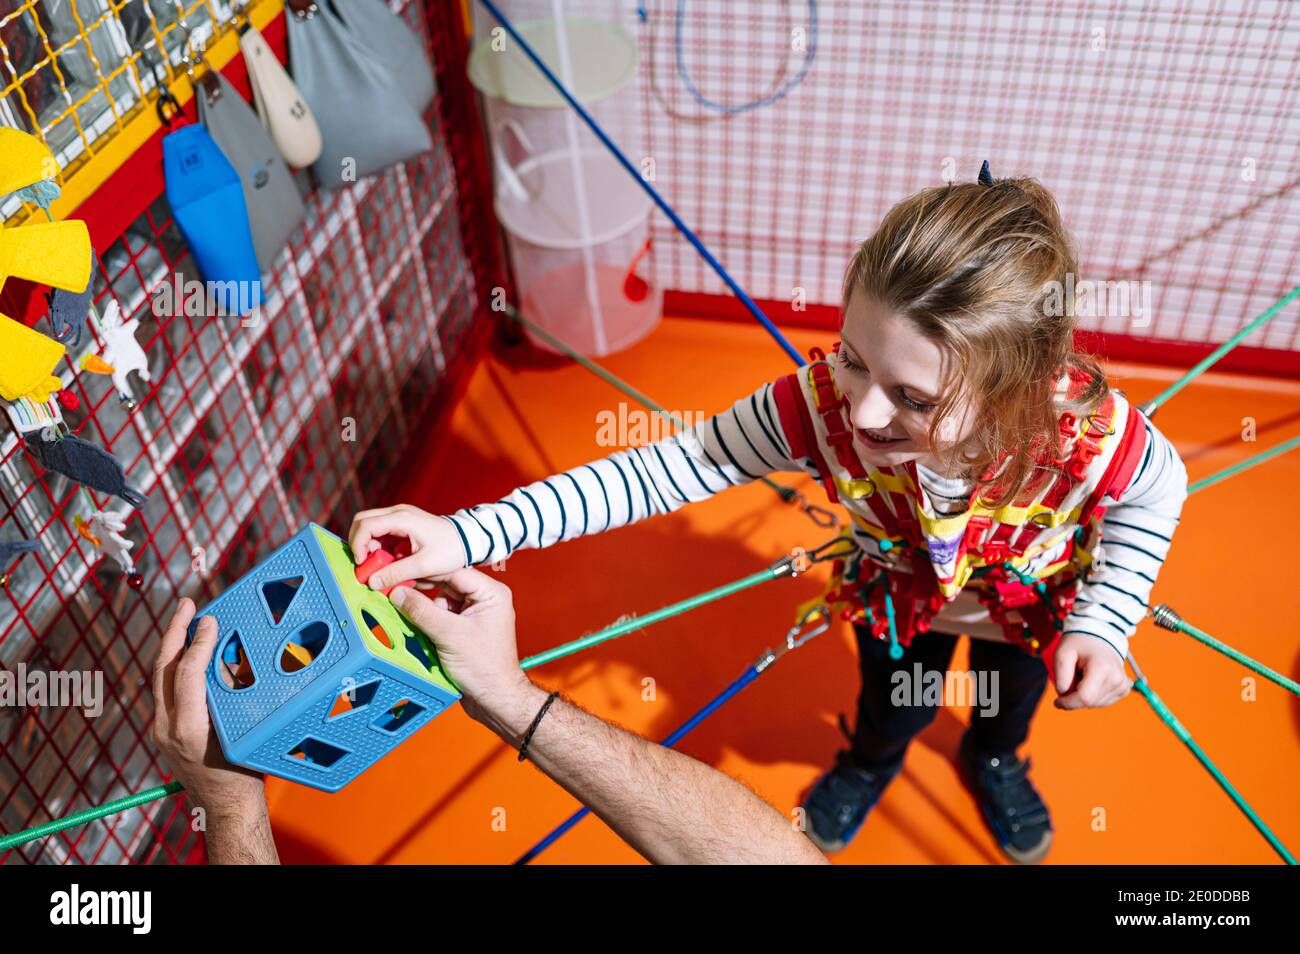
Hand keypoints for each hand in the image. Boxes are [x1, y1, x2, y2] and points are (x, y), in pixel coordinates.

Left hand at [151, 599, 264, 812]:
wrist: (225, 808)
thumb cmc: (245, 773)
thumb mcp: (246, 729)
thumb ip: (233, 696)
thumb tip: (228, 657)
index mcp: (189, 729)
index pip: (187, 673)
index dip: (198, 642)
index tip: (209, 619)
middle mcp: (167, 729)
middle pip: (163, 669)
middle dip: (174, 632)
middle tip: (187, 604)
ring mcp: (161, 731)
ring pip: (160, 677)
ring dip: (172, 645)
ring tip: (186, 620)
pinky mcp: (163, 732)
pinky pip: (165, 690)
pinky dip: (175, 665)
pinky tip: (188, 652)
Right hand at [348, 504, 465, 590]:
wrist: (468, 541)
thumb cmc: (451, 550)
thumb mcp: (424, 565)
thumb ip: (397, 573)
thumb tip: (372, 582)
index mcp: (402, 518)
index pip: (366, 524)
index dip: (358, 544)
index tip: (361, 563)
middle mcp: (398, 513)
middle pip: (363, 521)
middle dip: (359, 543)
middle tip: (365, 564)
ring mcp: (400, 518)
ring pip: (370, 527)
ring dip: (369, 547)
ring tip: (380, 566)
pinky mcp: (402, 526)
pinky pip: (381, 534)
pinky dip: (379, 548)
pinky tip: (388, 562)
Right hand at [390, 569, 543, 736]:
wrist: (494, 699)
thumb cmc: (486, 669)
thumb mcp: (450, 635)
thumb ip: (422, 611)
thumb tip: (398, 593)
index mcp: (491, 593)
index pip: (453, 571)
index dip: (425, 570)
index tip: (399, 570)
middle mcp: (484, 599)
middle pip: (445, 584)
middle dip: (421, 589)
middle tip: (394, 588)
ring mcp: (473, 614)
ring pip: (440, 600)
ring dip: (422, 607)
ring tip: (401, 608)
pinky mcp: (463, 629)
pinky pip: (440, 616)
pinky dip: (425, 620)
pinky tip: (412, 624)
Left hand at [1052, 633, 1132, 709]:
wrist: (1099, 638)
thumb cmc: (1079, 645)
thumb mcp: (1062, 653)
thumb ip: (1060, 675)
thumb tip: (1064, 694)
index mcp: (1102, 668)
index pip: (1085, 698)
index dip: (1068, 702)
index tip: (1057, 701)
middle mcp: (1116, 678)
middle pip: (1089, 703)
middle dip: (1074, 698)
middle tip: (1070, 680)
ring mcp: (1123, 685)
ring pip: (1095, 705)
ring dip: (1083, 696)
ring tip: (1083, 676)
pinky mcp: (1124, 690)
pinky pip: (1102, 702)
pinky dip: (1093, 696)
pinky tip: (1091, 681)